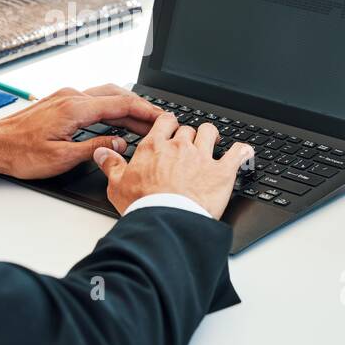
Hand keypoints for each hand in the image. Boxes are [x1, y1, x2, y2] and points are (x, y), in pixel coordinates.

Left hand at [0, 84, 163, 178]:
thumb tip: (120, 143)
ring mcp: (64, 97)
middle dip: (140, 107)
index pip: (120, 103)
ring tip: (142, 122)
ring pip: (104, 95)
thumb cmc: (20, 153)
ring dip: (125, 106)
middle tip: (158, 120)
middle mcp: (71, 97)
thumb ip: (95, 148)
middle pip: (116, 95)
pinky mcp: (59, 102)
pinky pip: (92, 99)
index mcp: (75, 108)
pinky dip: (109, 107)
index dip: (145, 111)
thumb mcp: (62, 158)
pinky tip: (115, 119)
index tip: (162, 117)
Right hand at [92, 112, 254, 217]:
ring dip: (211, 137)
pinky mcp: (222, 172)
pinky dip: (242, 151)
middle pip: (187, 128)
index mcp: (155, 147)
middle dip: (188, 135)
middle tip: (188, 146)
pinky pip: (238, 153)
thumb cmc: (143, 206)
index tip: (170, 128)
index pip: (165, 121)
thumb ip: (110, 165)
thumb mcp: (117, 185)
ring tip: (211, 145)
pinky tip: (242, 152)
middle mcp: (179, 147)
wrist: (166, 223)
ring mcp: (202, 157)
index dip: (169, 123)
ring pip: (210, 132)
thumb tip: (101, 153)